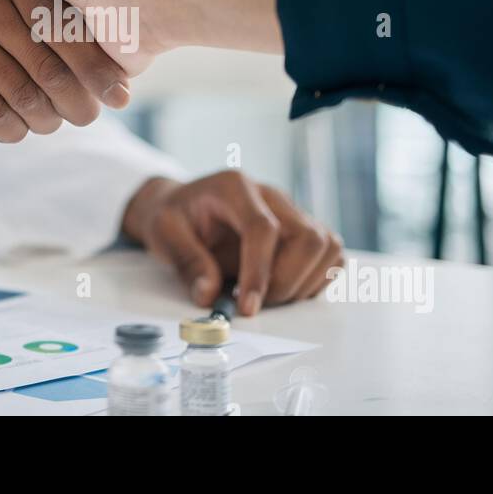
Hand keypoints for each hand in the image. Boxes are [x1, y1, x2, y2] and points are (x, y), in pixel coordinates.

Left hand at [121, 171, 342, 315]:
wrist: (183, 206)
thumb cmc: (175, 217)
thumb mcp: (162, 233)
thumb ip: (186, 261)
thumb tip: (209, 295)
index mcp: (235, 187)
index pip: (263, 227)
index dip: (259, 271)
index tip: (247, 306)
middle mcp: (271, 196)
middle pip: (307, 236)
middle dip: (286, 281)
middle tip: (255, 304)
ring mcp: (291, 211)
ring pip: (326, 245)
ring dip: (304, 282)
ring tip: (268, 296)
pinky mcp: (301, 230)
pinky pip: (330, 255)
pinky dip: (315, 279)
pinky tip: (284, 288)